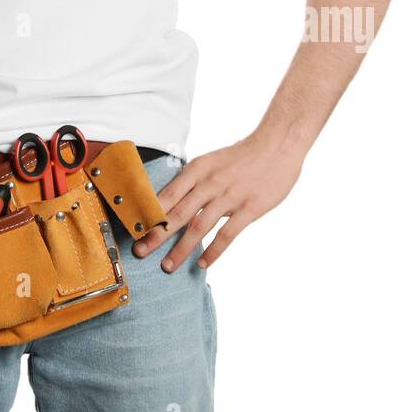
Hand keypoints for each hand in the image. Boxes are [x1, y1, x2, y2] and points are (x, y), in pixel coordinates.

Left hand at [133, 133, 304, 271]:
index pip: (167, 195)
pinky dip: (214, 251)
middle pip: (178, 213)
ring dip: (182, 248)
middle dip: (157, 234)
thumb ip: (194, 181)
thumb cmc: (242, 156)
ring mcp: (230, 196)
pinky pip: (227, 234)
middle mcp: (210, 182)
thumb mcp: (212, 161)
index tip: (135, 230)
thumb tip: (170, 200)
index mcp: (198, 169)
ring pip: (199, 226)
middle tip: (140, 252)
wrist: (277, 145)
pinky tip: (203, 264)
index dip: (150, 214)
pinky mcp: (249, 208)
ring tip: (167, 265)